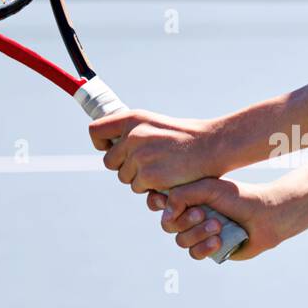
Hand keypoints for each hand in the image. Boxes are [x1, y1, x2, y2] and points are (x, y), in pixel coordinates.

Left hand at [89, 110, 224, 193]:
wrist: (211, 146)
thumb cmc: (185, 137)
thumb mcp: (155, 125)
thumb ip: (133, 133)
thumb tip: (111, 146)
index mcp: (132, 119)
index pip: (96, 131)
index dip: (101, 143)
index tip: (111, 149)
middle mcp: (133, 136)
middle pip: (109, 162)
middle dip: (124, 167)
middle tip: (146, 165)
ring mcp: (140, 157)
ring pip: (124, 177)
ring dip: (139, 178)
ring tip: (161, 169)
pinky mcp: (149, 176)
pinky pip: (138, 188)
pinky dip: (151, 187)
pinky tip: (166, 177)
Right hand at [145, 179, 284, 260]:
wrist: (264, 215)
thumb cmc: (238, 197)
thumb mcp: (208, 188)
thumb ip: (182, 195)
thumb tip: (166, 214)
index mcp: (187, 198)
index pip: (159, 202)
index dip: (158, 204)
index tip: (165, 200)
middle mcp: (190, 216)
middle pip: (168, 225)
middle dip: (184, 220)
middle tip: (203, 213)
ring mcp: (198, 234)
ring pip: (181, 241)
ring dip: (198, 233)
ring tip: (218, 226)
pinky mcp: (209, 250)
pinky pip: (194, 254)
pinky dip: (205, 247)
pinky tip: (218, 241)